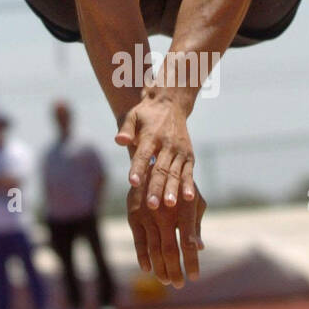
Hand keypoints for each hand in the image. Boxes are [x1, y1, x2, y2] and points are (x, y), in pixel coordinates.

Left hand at [115, 92, 194, 209]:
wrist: (171, 103)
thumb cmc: (146, 114)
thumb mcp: (133, 116)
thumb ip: (126, 129)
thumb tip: (120, 141)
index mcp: (152, 135)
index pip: (143, 155)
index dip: (138, 169)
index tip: (133, 183)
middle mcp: (167, 144)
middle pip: (161, 168)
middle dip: (156, 187)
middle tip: (151, 205)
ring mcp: (180, 151)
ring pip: (175, 173)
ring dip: (172, 190)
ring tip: (169, 205)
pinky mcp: (188, 156)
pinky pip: (188, 172)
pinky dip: (188, 185)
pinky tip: (188, 198)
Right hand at [127, 181, 205, 286]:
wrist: (152, 165)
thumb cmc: (179, 186)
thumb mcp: (193, 200)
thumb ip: (196, 224)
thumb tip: (200, 248)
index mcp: (184, 210)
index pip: (189, 242)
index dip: (192, 262)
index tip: (195, 277)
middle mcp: (165, 214)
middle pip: (171, 250)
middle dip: (176, 270)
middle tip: (180, 284)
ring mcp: (148, 216)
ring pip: (154, 249)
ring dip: (160, 268)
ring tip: (166, 280)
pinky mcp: (134, 216)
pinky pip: (138, 242)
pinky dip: (143, 258)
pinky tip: (148, 269)